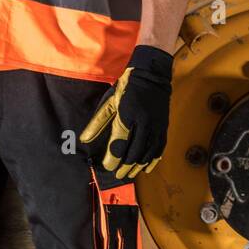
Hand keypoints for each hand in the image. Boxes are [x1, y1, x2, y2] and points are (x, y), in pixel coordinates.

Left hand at [79, 45, 172, 178]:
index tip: (106, 166)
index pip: (118, 144)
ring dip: (138, 166)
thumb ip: (97, 123)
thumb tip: (84, 140)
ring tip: (130, 174)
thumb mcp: (110, 102)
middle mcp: (143, 123)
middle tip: (117, 175)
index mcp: (127, 116)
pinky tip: (147, 168)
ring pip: (148, 153)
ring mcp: (156, 125)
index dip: (112, 159)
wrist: (152, 74)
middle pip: (134, 153)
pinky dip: (153, 160)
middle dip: (124, 167)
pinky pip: (160, 147)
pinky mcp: (163, 126)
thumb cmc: (127, 86)